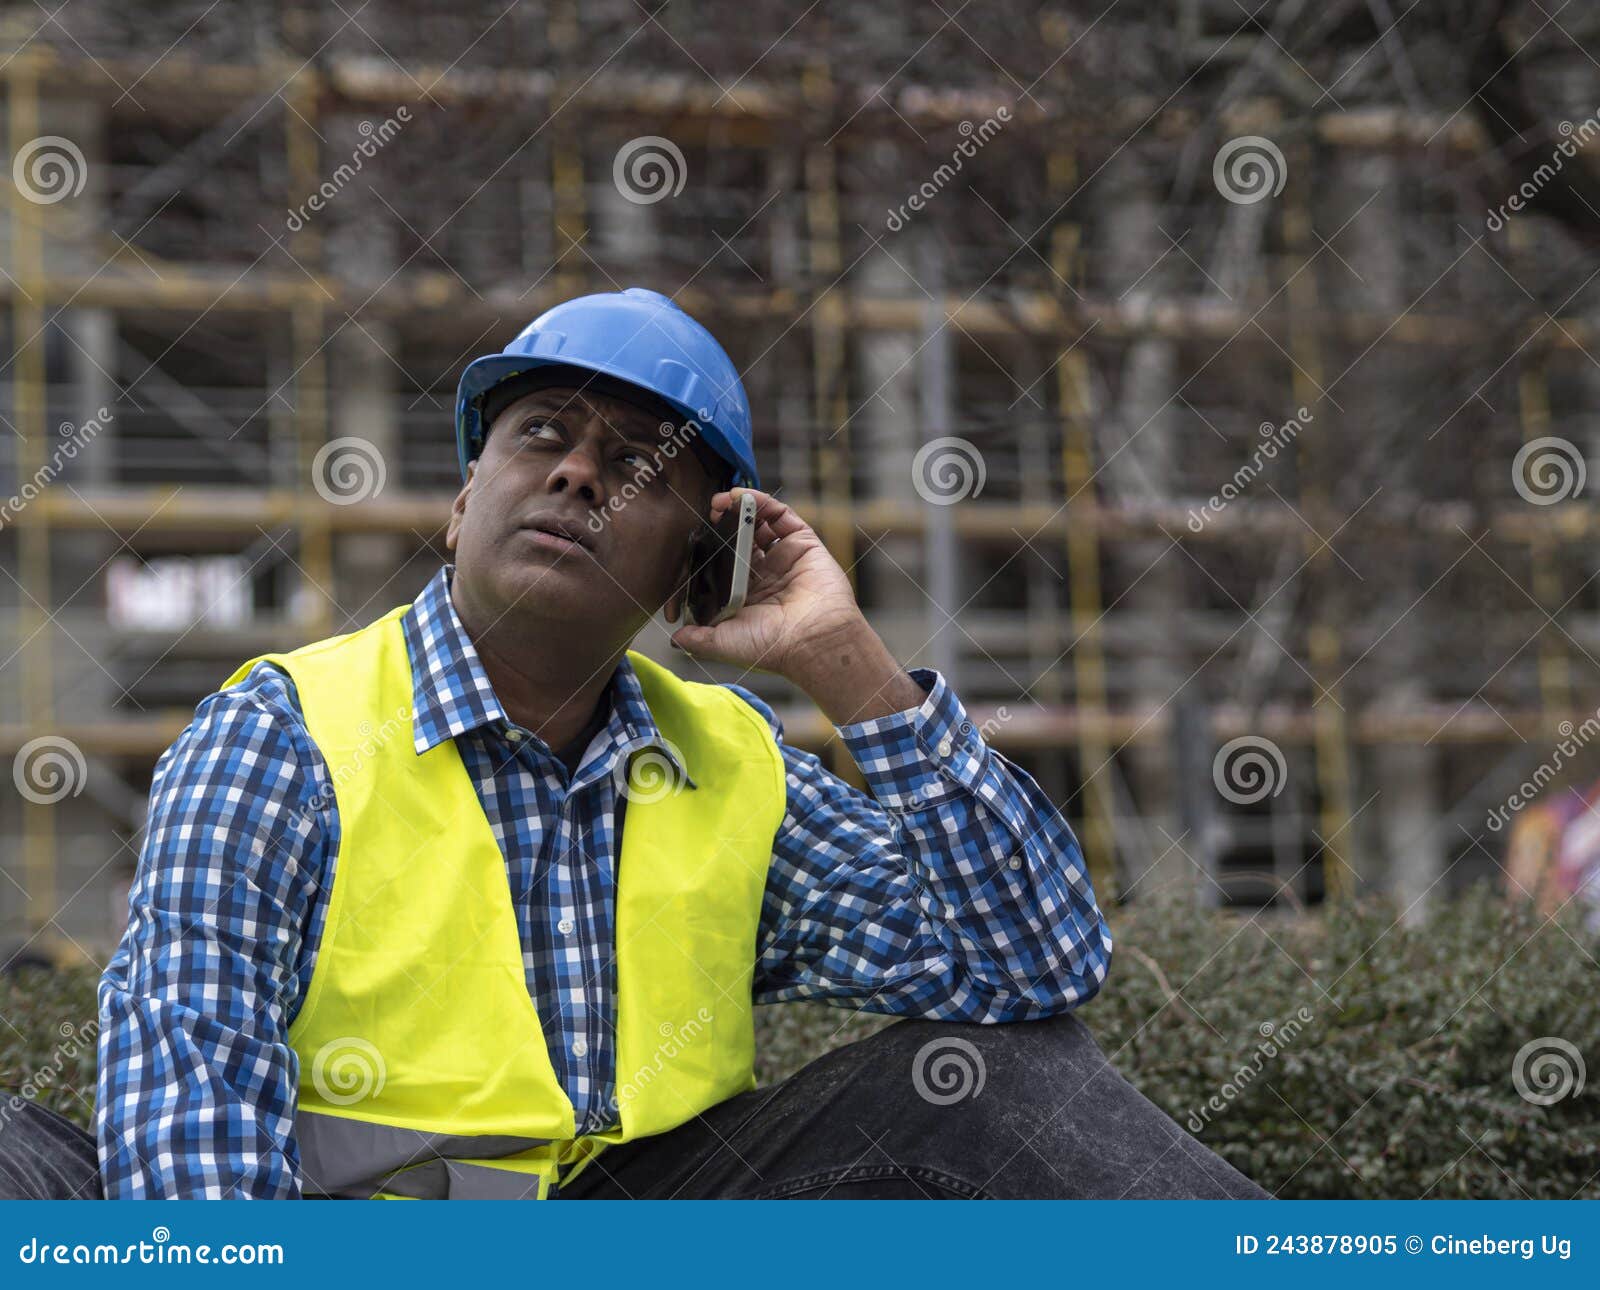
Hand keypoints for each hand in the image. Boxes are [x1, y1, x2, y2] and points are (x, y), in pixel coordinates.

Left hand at [668, 489, 925, 722]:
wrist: (812, 641)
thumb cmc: (770, 646)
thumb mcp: (724, 642)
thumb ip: (699, 637)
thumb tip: (676, 637)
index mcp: (749, 595)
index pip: (726, 562)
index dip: (712, 547)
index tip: (696, 536)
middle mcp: (767, 574)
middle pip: (742, 539)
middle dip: (724, 524)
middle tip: (708, 512)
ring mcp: (785, 557)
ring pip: (761, 523)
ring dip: (740, 508)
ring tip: (721, 501)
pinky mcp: (803, 543)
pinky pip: (782, 516)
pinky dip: (762, 502)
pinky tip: (743, 497)